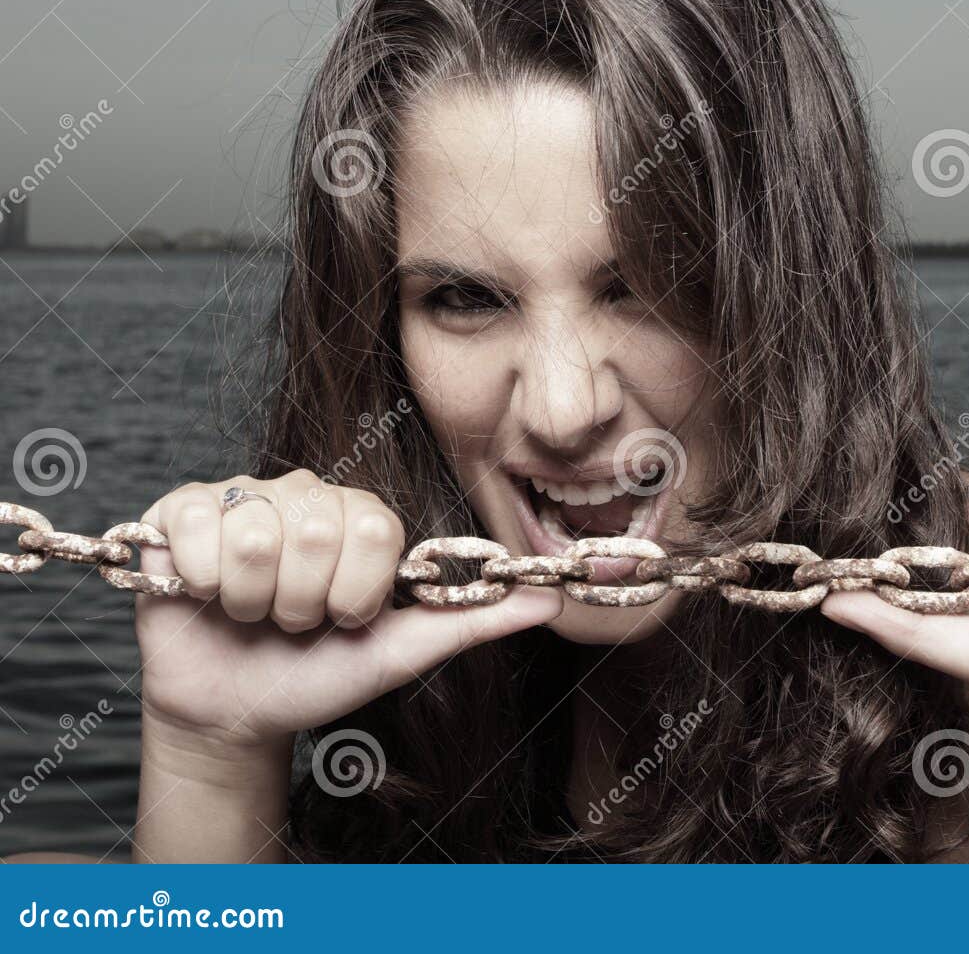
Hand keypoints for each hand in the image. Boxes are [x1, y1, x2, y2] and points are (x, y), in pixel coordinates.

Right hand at [134, 471, 560, 751]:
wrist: (234, 711)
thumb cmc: (321, 674)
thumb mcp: (404, 651)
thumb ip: (475, 619)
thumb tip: (552, 600)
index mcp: (361, 516)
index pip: (375, 530)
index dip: (357, 593)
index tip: (346, 619)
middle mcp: (305, 493)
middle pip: (316, 530)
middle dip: (305, 602)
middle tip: (295, 621)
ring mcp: (243, 497)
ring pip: (258, 536)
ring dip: (253, 601)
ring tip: (252, 614)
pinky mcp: (180, 512)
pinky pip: (198, 525)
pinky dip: (203, 579)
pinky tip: (206, 593)